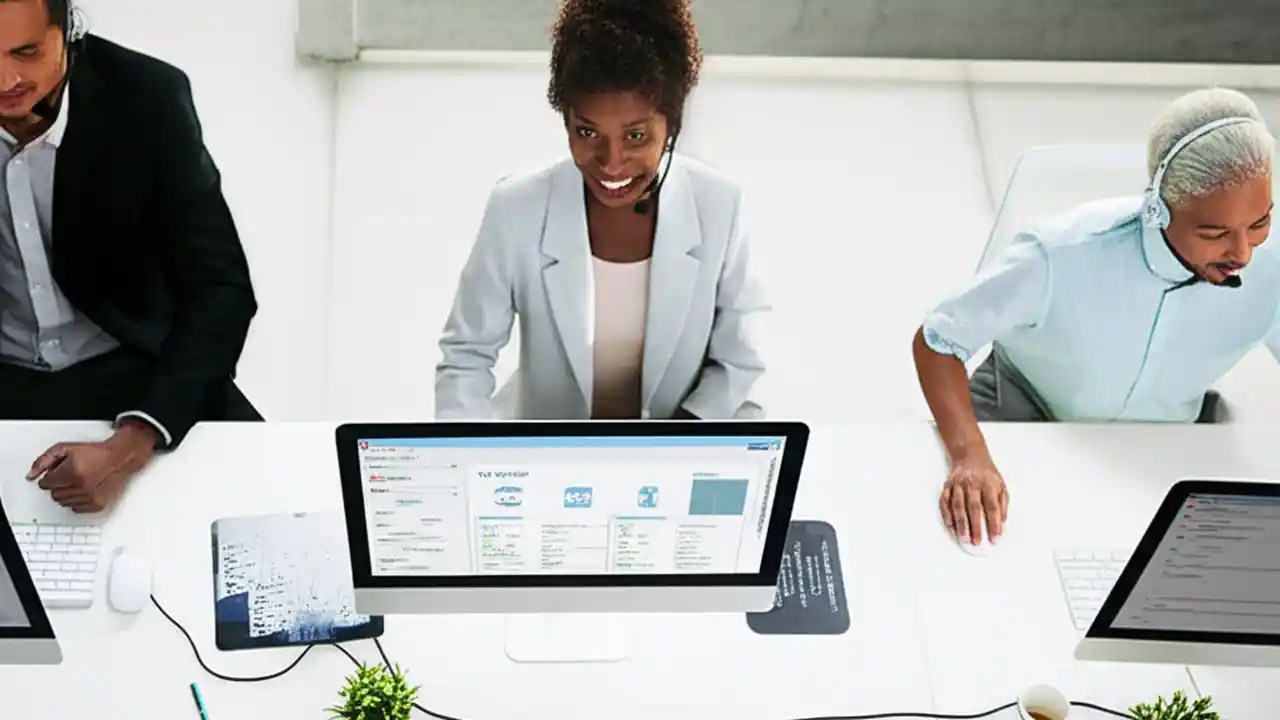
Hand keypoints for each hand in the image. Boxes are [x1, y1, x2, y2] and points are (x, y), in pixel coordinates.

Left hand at [26, 420, 158, 512]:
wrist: (120, 458)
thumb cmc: (96, 453)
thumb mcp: (66, 448)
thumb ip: (44, 460)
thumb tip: (31, 475)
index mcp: (72, 472)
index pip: (45, 483)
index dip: (51, 476)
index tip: (59, 471)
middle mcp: (81, 486)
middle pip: (54, 494)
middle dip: (59, 485)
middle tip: (70, 475)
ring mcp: (90, 497)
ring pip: (64, 502)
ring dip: (68, 493)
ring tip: (79, 481)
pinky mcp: (97, 505)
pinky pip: (76, 508)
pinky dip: (78, 500)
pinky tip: (85, 489)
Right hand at [940, 454, 1007, 544]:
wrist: (970, 455)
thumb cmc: (987, 474)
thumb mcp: (1001, 485)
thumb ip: (1002, 504)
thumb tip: (1002, 524)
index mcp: (988, 484)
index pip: (992, 507)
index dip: (994, 523)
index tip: (995, 538)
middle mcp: (972, 483)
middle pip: (974, 508)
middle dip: (976, 526)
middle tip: (977, 542)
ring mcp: (958, 484)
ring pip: (958, 506)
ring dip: (960, 523)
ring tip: (963, 538)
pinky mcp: (947, 485)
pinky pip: (945, 502)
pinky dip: (947, 515)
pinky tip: (950, 527)